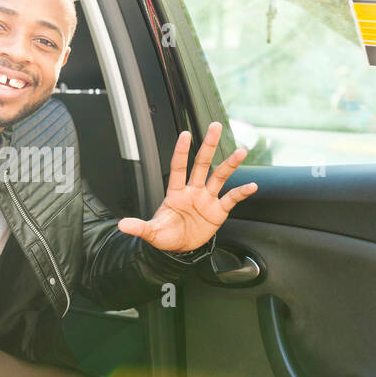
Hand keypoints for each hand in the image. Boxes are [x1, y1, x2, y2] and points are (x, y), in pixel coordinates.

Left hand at [117, 121, 256, 252]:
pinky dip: (241, 192)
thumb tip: (122, 225)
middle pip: (202, 164)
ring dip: (230, 164)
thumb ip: (140, 227)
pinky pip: (231, 199)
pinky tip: (252, 185)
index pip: (178, 168)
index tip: (185, 134)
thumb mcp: (152, 232)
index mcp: (176, 193)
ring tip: (241, 151)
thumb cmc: (166, 236)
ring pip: (219, 177)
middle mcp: (193, 191)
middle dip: (208, 146)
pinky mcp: (218, 211)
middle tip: (215, 126)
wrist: (181, 250)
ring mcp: (207, 199)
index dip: (181, 152)